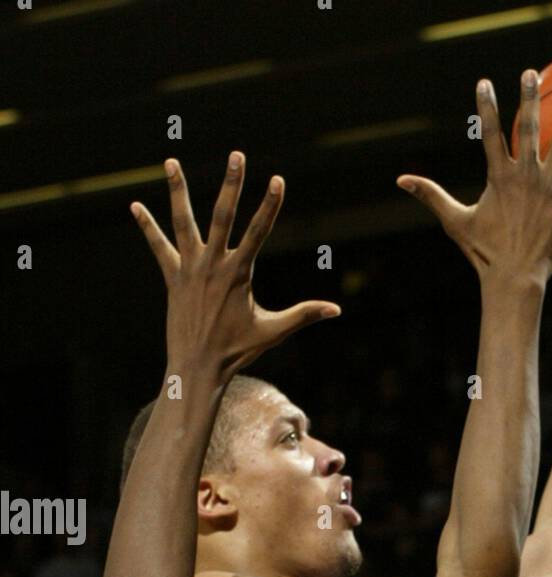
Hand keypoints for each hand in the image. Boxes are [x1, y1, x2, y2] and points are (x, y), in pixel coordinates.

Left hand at [131, 153, 339, 374]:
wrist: (197, 367)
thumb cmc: (238, 351)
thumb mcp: (275, 331)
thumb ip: (304, 315)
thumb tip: (336, 310)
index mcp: (239, 273)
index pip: (258, 231)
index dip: (270, 205)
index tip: (277, 179)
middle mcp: (213, 264)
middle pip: (223, 215)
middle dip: (232, 184)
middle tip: (237, 155)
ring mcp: (190, 269)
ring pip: (184, 222)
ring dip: (178, 190)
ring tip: (171, 162)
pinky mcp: (173, 277)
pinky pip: (159, 247)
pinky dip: (148, 227)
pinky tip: (136, 207)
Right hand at [397, 73, 551, 288]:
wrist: (513, 279)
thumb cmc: (484, 252)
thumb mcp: (455, 221)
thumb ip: (431, 195)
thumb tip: (400, 180)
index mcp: (498, 177)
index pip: (491, 134)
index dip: (488, 108)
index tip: (486, 83)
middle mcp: (524, 176)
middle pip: (527, 128)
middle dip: (529, 97)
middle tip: (531, 72)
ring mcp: (547, 188)